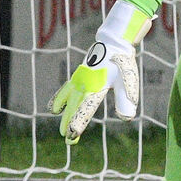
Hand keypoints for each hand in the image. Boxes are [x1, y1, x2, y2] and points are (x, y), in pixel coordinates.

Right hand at [49, 0, 150, 143]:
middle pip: (75, 107)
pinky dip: (60, 98)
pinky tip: (53, 107)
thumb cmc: (122, 62)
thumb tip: (126, 118)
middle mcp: (85, 84)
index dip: (78, 122)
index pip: (85, 108)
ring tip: (61, 128)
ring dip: (65, 113)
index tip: (72, 135)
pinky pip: (67, 89)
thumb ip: (125, 99)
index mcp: (96, 86)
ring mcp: (80, 79)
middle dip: (70, 122)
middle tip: (67, 138)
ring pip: (70, 99)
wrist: (114, 41)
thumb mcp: (128, 80)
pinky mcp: (79, 75)